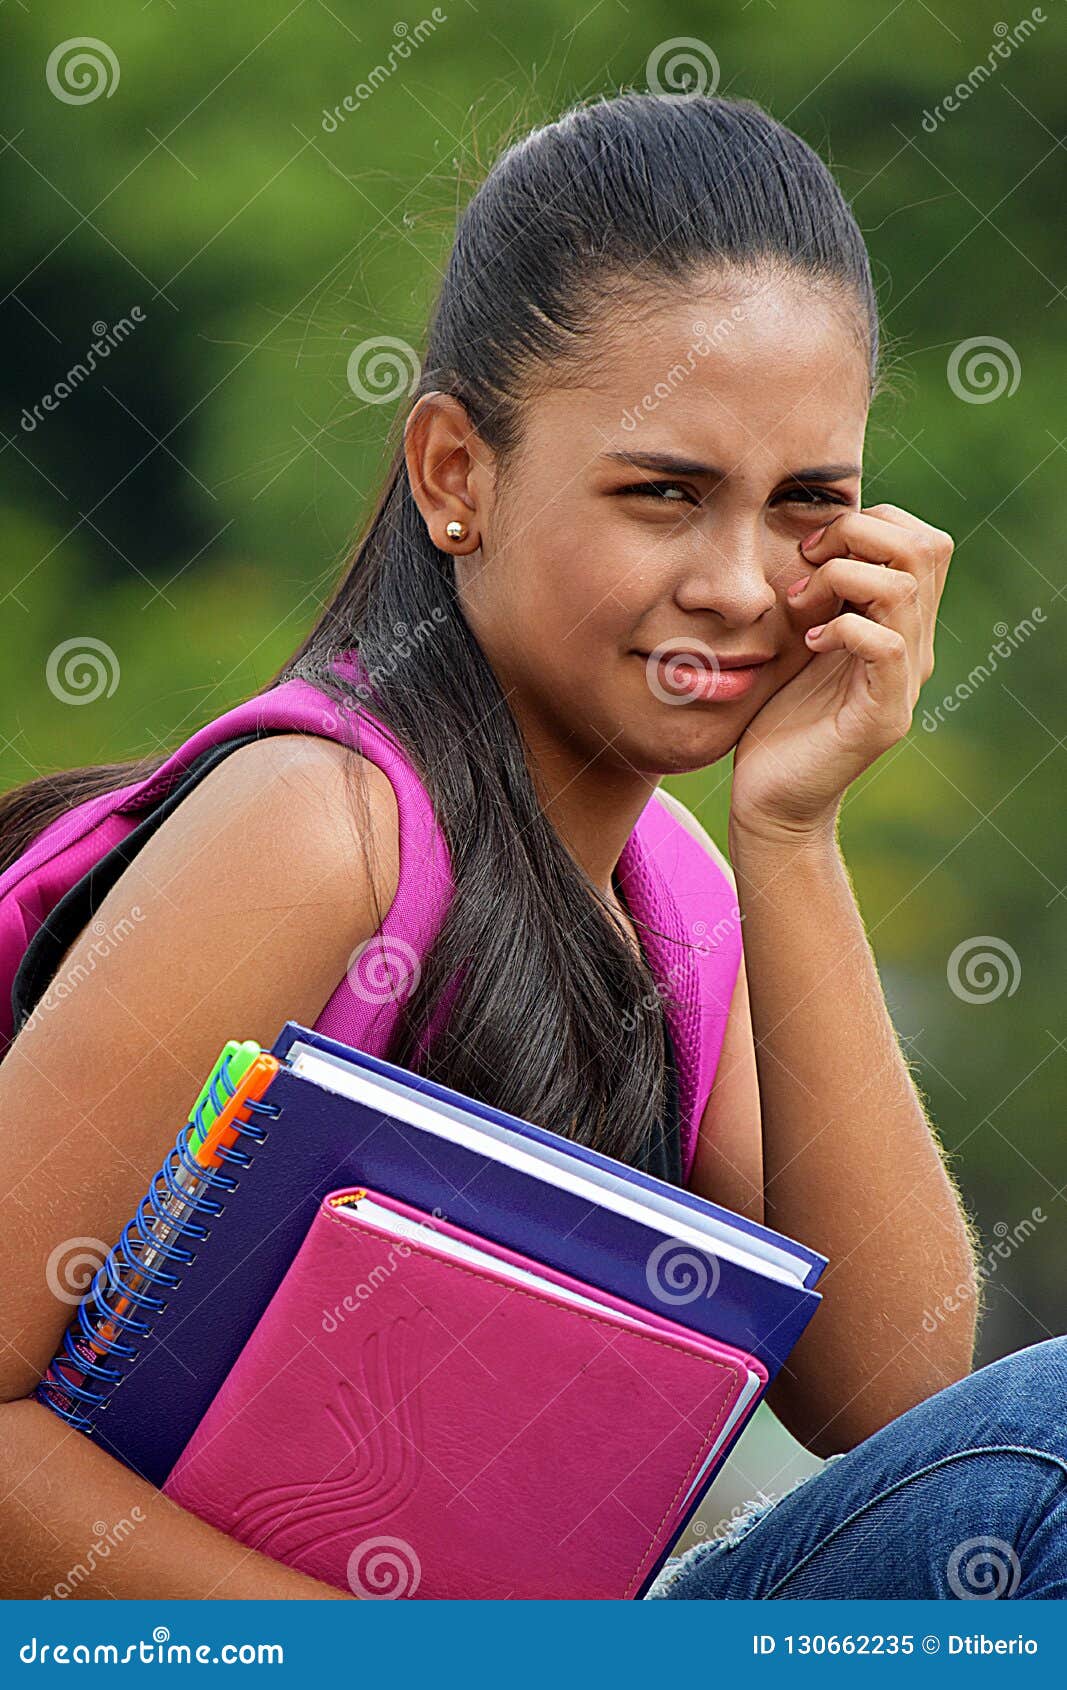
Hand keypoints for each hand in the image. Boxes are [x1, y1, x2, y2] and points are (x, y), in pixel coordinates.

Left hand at [730, 503, 952, 846]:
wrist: (771, 800)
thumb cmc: (777, 719)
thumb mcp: (799, 640)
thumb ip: (821, 595)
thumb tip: (814, 536)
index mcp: (898, 625)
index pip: (921, 539)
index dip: (870, 523)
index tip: (813, 550)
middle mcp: (913, 648)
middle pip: (926, 548)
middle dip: (859, 535)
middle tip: (810, 564)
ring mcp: (903, 683)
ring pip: (903, 590)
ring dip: (842, 579)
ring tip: (802, 606)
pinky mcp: (883, 716)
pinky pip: (885, 646)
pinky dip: (843, 629)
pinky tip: (811, 643)